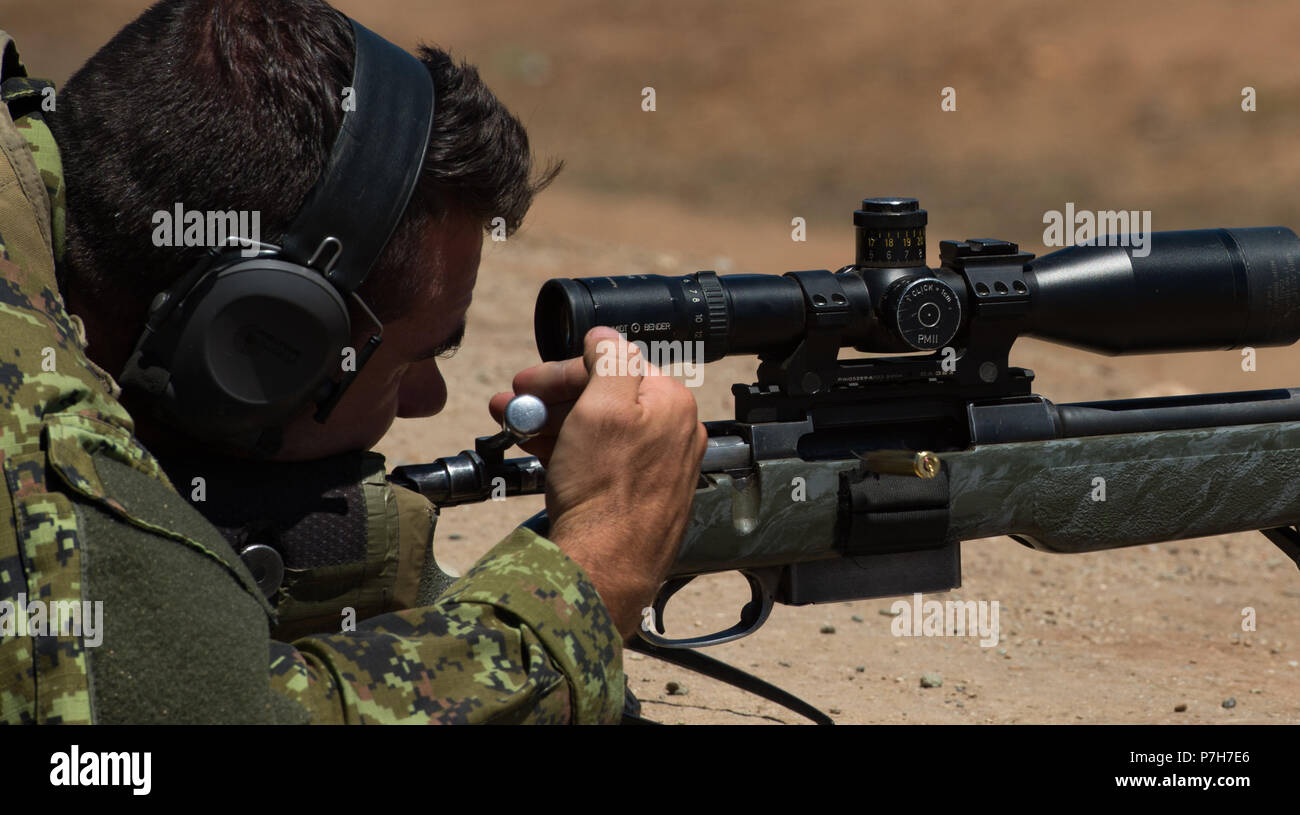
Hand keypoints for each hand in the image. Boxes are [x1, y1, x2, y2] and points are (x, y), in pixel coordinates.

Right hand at [489, 327, 706, 638]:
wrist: (603, 567)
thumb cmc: (604, 493)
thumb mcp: (599, 408)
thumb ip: (608, 359)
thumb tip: (605, 335)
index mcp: (672, 402)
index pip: (611, 365)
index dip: (562, 371)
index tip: (528, 380)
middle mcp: (675, 433)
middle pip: (605, 398)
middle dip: (551, 398)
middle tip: (513, 404)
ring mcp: (660, 468)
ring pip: (600, 431)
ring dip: (553, 423)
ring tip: (514, 428)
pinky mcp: (643, 497)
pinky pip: (604, 462)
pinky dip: (570, 453)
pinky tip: (539, 454)